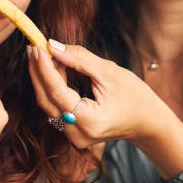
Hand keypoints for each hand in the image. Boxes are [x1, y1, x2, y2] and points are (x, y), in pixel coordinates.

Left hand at [27, 41, 182, 178]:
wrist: (148, 122)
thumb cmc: (135, 96)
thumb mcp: (109, 72)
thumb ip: (79, 59)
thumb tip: (53, 46)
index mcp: (89, 120)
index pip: (57, 91)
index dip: (44, 68)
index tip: (37, 46)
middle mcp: (77, 133)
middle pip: (46, 98)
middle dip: (38, 71)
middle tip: (33, 46)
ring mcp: (73, 136)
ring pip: (48, 102)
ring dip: (43, 77)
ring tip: (42, 54)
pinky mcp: (72, 131)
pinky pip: (55, 106)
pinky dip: (52, 86)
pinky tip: (52, 68)